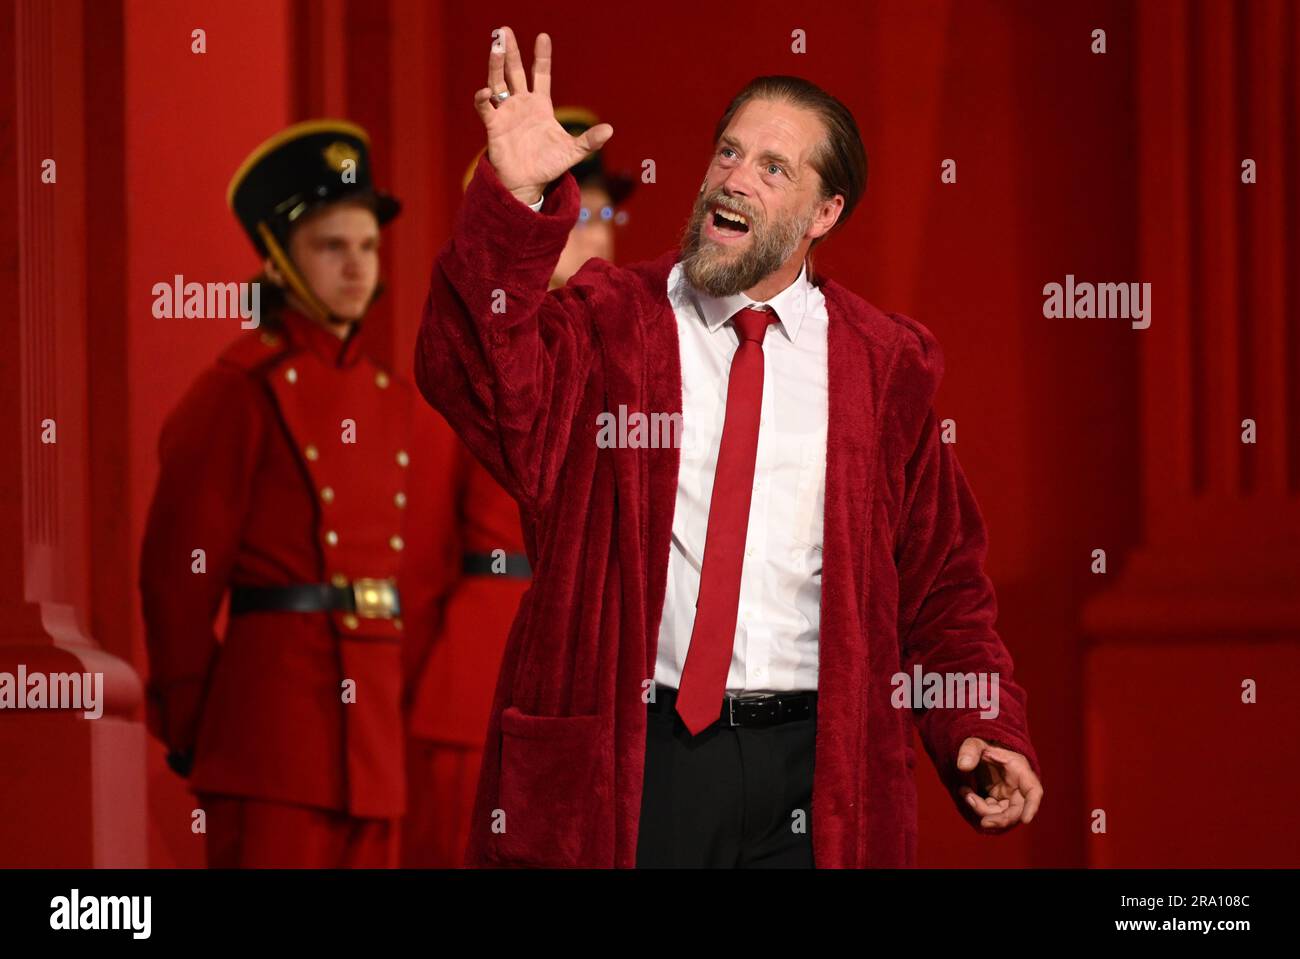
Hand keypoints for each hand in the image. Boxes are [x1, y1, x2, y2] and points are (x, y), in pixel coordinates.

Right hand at [473, 26, 613, 204]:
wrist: (528, 184)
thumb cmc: (548, 166)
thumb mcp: (573, 152)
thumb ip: (590, 141)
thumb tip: (610, 130)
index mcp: (541, 105)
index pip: (541, 74)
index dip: (542, 56)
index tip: (543, 36)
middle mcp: (521, 104)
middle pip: (514, 71)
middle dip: (510, 51)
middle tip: (504, 31)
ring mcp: (506, 113)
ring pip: (498, 82)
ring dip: (495, 65)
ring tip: (495, 47)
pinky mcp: (494, 126)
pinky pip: (485, 108)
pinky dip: (484, 99)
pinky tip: (486, 92)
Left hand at [955, 737, 1043, 831]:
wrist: (977, 750)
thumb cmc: (981, 743)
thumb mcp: (976, 742)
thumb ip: (970, 750)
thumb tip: (963, 766)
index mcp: (1020, 770)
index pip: (1033, 791)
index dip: (1032, 807)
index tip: (1026, 820)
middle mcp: (1017, 786)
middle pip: (1016, 810)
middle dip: (1000, 819)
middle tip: (983, 823)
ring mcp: (1007, 795)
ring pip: (1001, 814)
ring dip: (982, 810)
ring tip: (965, 792)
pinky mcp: (997, 800)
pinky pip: (990, 811)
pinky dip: (977, 806)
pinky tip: (964, 791)